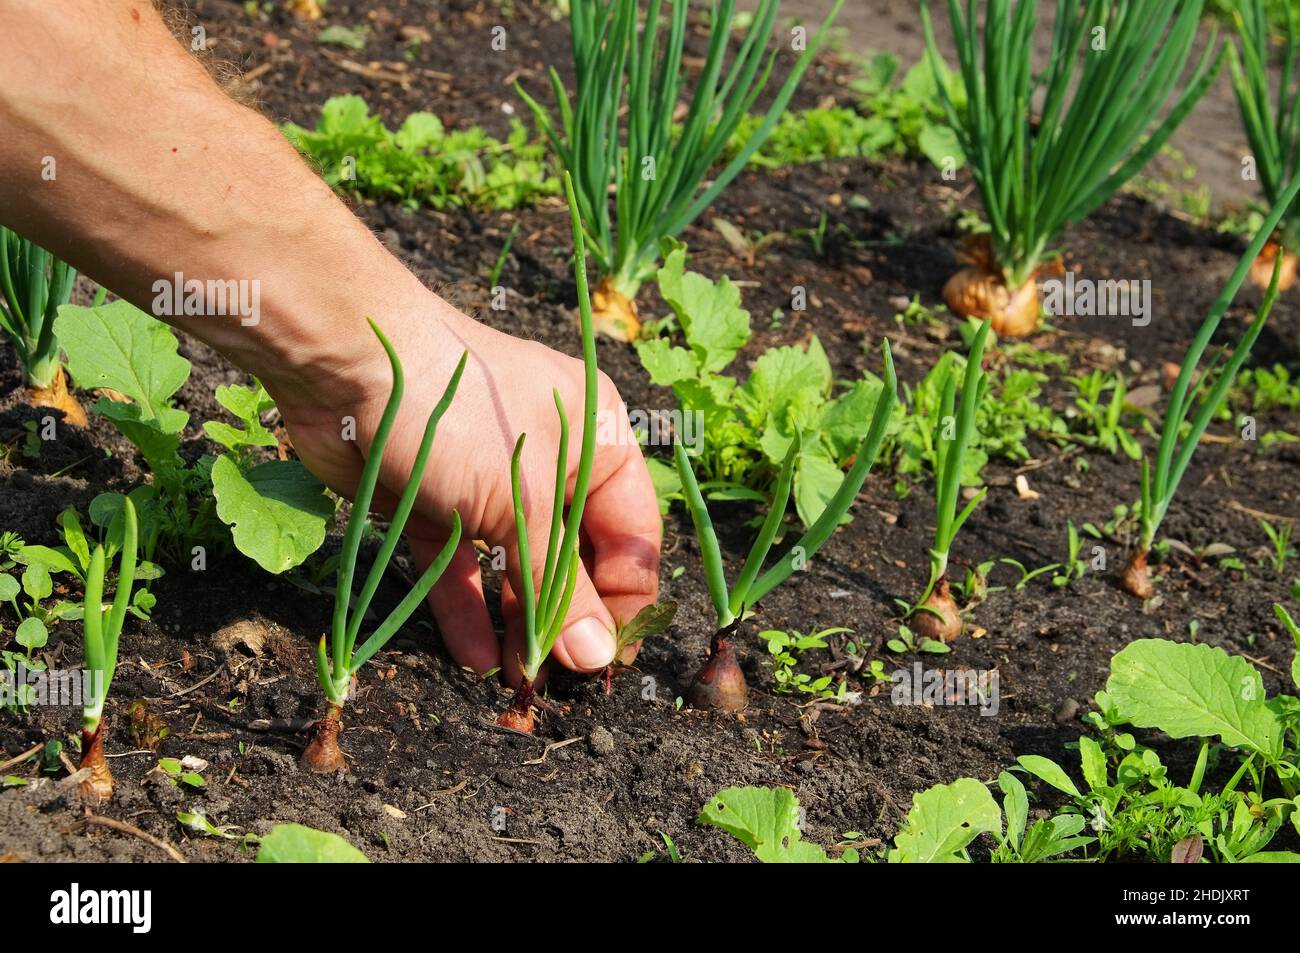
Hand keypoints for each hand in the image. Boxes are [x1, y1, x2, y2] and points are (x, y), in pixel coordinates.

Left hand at [271, 297, 661, 683]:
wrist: (350, 363)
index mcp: (599, 441)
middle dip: (566, 619)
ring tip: (517, 682)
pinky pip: (462, 563)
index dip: (627, 601)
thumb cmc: (464, 417)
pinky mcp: (438, 501)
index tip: (612, 663)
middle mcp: (553, 461)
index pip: (631, 535)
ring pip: (516, 564)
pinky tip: (472, 658)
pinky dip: (467, 606)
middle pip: (573, 555)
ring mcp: (491, 481)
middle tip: (561, 683)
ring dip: (518, 622)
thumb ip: (559, 585)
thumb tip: (596, 658)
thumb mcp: (524, 502)